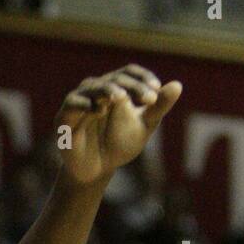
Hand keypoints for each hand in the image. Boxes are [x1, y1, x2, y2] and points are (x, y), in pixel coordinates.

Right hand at [56, 64, 180, 187]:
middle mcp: (97, 90)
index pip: (128, 73)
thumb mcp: (144, 126)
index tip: (157, 90)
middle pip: (114, 79)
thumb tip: (178, 85)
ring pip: (92, 86)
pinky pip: (72, 102)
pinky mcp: (65, 117)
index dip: (143, 77)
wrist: (98, 170)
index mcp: (116, 88)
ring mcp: (80, 102)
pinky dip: (84, 104)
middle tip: (148, 99)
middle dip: (132, 87)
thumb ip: (158, 107)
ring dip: (107, 90)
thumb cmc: (120, 144)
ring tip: (121, 98)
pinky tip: (98, 111)